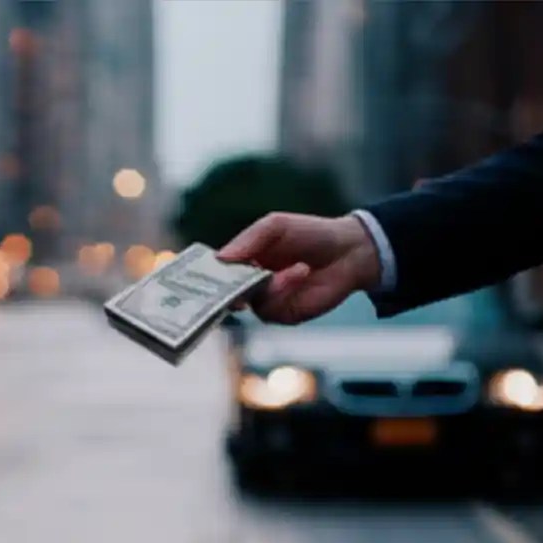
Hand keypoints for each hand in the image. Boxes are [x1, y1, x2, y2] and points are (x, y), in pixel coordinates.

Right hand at [217, 212, 381, 324]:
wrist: (349, 251)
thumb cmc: (310, 233)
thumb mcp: (276, 226)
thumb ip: (247, 240)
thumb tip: (220, 258)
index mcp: (241, 262)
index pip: (213, 273)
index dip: (202, 276)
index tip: (193, 276)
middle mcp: (248, 285)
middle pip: (222, 296)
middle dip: (223, 292)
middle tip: (230, 284)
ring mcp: (265, 301)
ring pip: (249, 303)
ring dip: (271, 286)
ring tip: (298, 267)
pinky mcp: (284, 315)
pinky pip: (271, 311)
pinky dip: (285, 291)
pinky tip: (301, 274)